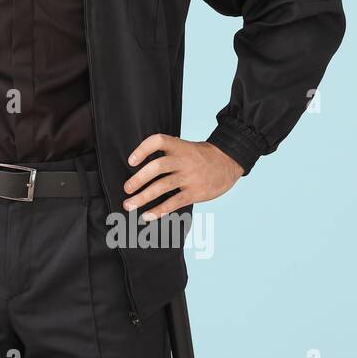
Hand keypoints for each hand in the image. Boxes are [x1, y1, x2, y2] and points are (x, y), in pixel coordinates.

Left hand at [122, 135, 243, 220]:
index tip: (131, 161)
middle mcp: (183, 160)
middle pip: (158, 167)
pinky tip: (147, 216)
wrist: (229, 162)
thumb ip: (167, 153)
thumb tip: (142, 164)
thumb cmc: (200, 156)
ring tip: (129, 205)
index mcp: (179, 146)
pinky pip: (175, 202)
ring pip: (163, 187)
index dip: (143, 149)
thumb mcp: (185, 147)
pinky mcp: (196, 192)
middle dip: (139, 179)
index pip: (158, 141)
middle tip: (126, 189)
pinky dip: (159, 210)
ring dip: (143, 197)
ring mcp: (190, 177)